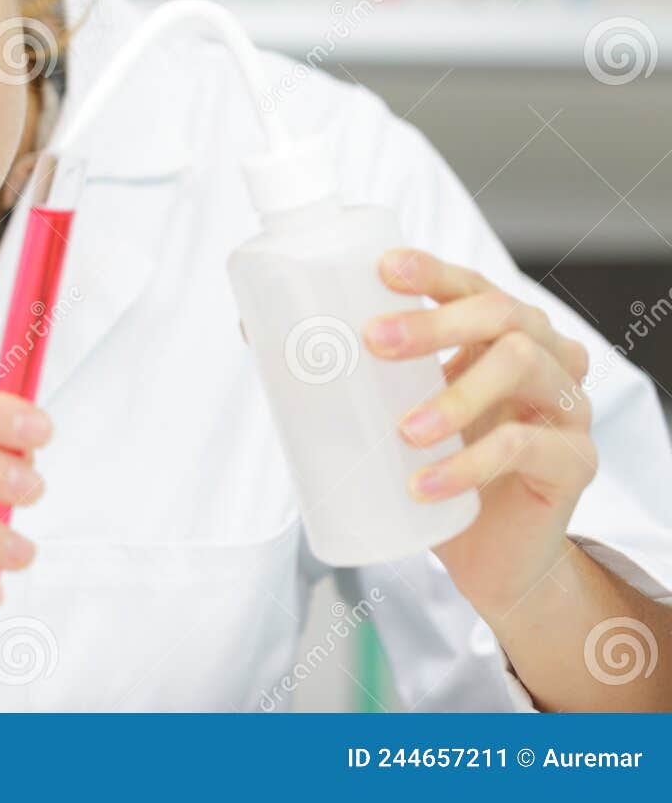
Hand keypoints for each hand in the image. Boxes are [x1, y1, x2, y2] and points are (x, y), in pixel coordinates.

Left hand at [362, 248, 596, 614]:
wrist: (492, 556)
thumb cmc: (438, 467)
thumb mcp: (397, 411)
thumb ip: (349, 373)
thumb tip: (251, 329)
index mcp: (499, 334)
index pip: (471, 286)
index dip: (433, 272)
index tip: (384, 269)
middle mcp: (544, 357)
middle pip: (501, 315)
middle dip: (435, 322)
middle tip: (375, 341)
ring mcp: (567, 406)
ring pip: (520, 369)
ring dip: (454, 396)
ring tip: (404, 430)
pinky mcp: (574, 461)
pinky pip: (525, 448)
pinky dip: (467, 466)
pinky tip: (423, 484)